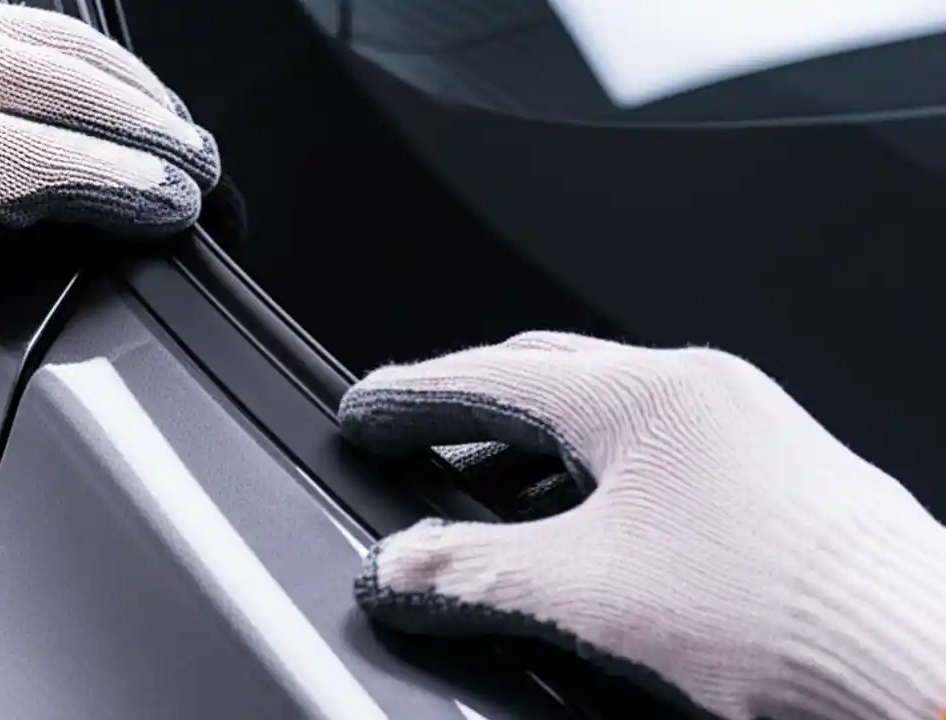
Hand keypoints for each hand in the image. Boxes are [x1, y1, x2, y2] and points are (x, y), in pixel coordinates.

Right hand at [340, 331, 945, 719]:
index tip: (365, 409)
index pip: (494, 377)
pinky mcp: (774, 483)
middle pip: (551, 379)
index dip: (413, 395)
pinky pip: (656, 457)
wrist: (922, 668)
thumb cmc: (778, 614)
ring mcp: (746, 433)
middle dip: (470, 408)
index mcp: (648, 395)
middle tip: (414, 433)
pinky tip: (584, 536)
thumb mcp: (589, 594)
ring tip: (485, 500)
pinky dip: (594, 484)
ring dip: (532, 454)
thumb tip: (400, 568)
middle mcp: (702, 395)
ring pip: (607, 421)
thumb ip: (474, 575)